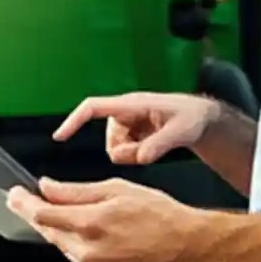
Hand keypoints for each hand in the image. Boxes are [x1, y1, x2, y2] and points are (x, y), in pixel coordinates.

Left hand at [6, 177, 205, 261]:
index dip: (23, 203)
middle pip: (48, 231)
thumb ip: (75, 191)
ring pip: (62, 245)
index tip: (14, 194)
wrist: (184, 246)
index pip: (41, 215)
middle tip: (32, 198)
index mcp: (91, 223)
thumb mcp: (116, 188)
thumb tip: (45, 187)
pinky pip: (77, 259)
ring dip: (62, 229)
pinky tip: (97, 234)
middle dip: (39, 213)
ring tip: (83, 215)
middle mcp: (88, 251)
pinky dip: (78, 245)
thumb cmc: (157, 214)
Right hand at [53, 92, 218, 164]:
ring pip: (116, 149)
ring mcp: (128, 123)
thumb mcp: (181, 132)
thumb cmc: (192, 118)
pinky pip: (125, 152)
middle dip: (126, 151)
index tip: (59, 137)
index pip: (94, 108)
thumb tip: (140, 157)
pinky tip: (154, 145)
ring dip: (133, 153)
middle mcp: (125, 112)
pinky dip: (137, 154)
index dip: (74, 121)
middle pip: (109, 140)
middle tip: (153, 148)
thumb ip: (159, 145)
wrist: (201, 118)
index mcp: (131, 104)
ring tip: (157, 144)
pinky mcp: (132, 133)